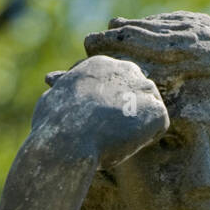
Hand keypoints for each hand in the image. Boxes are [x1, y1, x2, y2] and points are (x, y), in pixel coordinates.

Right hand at [31, 55, 169, 169]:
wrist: (67, 141)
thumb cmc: (52, 128)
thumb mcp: (50, 101)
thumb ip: (59, 93)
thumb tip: (52, 93)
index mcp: (100, 65)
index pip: (118, 83)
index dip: (113, 106)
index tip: (102, 123)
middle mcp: (125, 69)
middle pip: (139, 93)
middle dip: (132, 113)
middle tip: (115, 134)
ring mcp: (143, 87)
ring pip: (150, 110)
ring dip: (140, 126)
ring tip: (118, 141)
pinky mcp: (156, 109)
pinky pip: (160, 127)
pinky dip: (147, 140)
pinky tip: (128, 144)